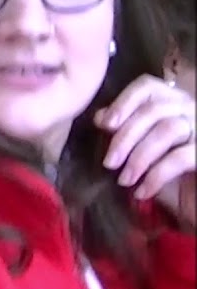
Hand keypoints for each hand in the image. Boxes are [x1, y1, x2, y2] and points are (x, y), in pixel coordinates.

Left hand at [96, 74, 195, 229]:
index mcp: (173, 103)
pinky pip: (180, 158)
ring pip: (168, 129)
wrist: (193, 202)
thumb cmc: (170, 176)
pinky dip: (156, 176)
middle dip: (126, 137)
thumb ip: (125, 130)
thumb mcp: (143, 150)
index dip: (124, 101)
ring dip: (139, 156)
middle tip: (109, 163)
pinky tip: (142, 192)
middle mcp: (191, 109)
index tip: (104, 125)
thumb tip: (100, 117)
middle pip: (154, 109)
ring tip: (124, 180)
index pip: (147, 87)